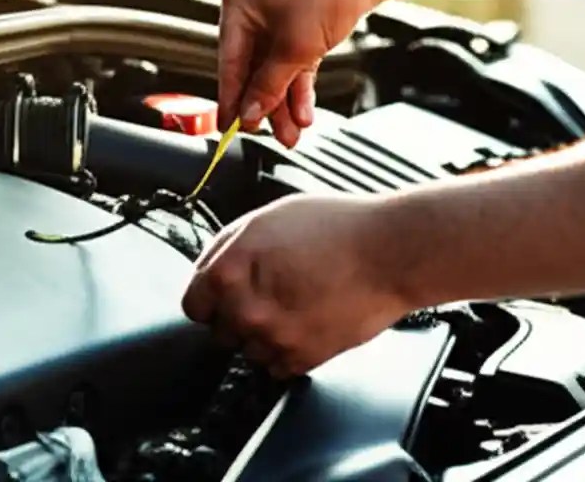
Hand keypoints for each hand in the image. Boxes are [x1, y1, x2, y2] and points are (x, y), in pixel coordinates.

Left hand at [181, 194, 411, 377]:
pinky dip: (288, 352)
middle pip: (220, 332)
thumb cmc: (337, 227)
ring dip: (264, 335)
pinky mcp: (303, 358)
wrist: (389, 252)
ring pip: (249, 351)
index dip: (210, 297)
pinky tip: (306, 324)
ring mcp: (274, 338)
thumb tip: (208, 267)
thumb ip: (228, 245)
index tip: (223, 296)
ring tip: (294, 307)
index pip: (194, 305)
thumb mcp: (268, 217)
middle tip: (269, 294)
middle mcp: (246, 309)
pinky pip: (277, 368)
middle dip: (238, 315)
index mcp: (230, 271)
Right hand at [219, 0, 394, 146]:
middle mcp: (254, 4)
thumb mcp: (295, 46)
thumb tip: (249, 113)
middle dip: (266, 104)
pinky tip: (304, 110)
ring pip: (276, 66)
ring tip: (294, 132)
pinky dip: (299, 82)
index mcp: (238, 1)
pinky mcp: (303, 17)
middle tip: (273, 136)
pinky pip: (294, 57)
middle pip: (254, 66)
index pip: (229, 60)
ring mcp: (279, 10)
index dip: (231, 98)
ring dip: (285, 100)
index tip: (230, 128)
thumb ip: (269, 85)